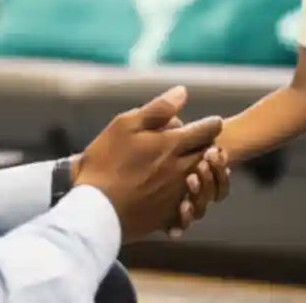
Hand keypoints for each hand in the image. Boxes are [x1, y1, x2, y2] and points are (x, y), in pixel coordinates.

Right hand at [74, 86, 222, 241]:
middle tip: (201, 142)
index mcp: (172, 145)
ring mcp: (178, 194)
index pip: (208, 130)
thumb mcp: (125, 126)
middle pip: (209, 154)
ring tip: (190, 164)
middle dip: (208, 145)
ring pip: (203, 178)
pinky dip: (191, 193)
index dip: (210, 124)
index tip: (210, 123)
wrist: (95, 209)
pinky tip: (178, 190)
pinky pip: (191, 202)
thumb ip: (157, 109)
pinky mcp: (169, 214)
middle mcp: (182, 169)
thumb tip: (182, 92)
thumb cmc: (105, 162)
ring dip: (201, 168)